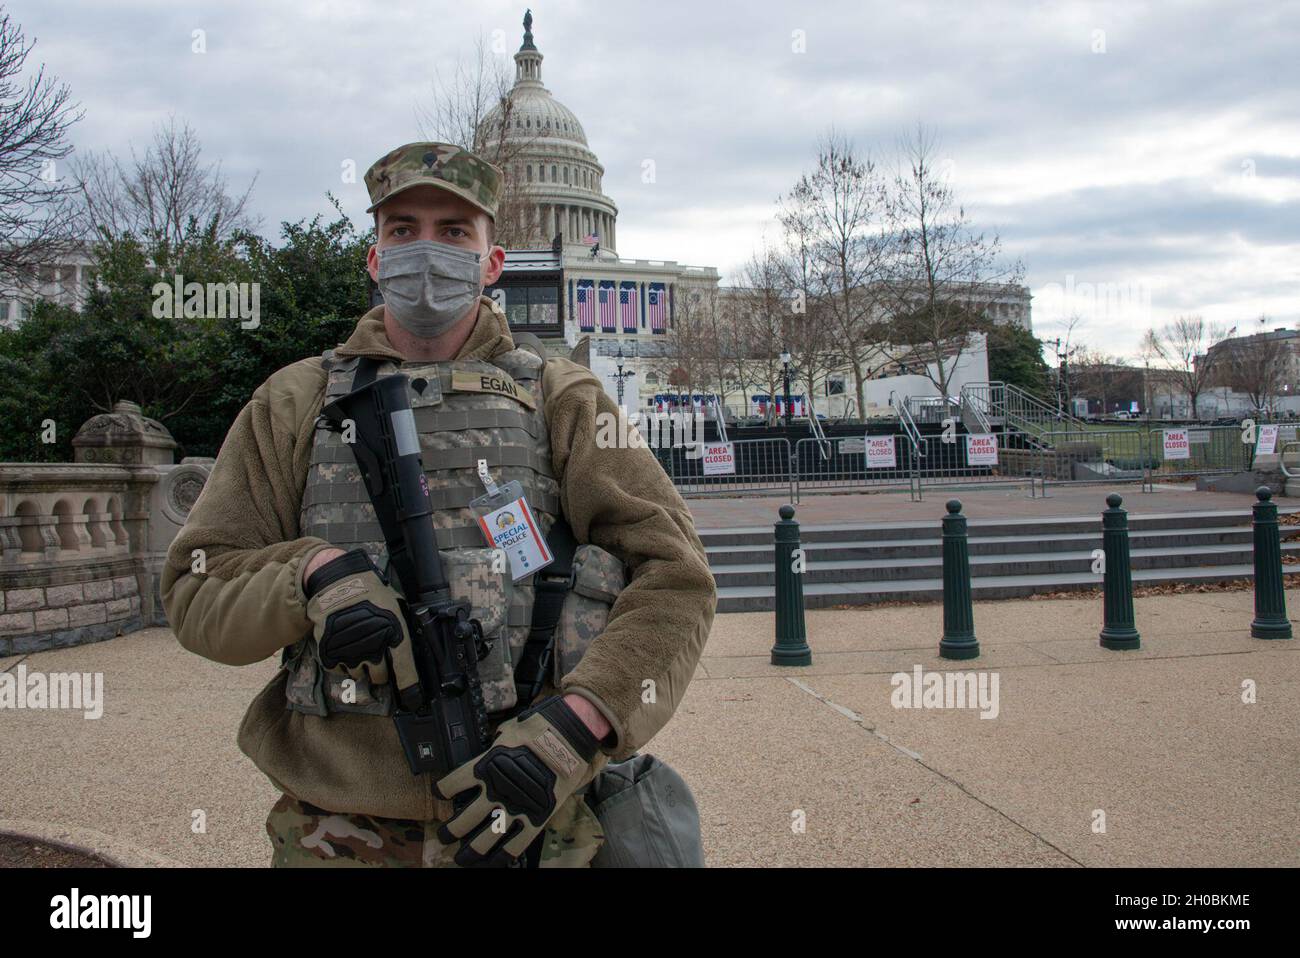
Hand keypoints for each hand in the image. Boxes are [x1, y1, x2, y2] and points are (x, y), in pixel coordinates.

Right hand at [303, 548, 407, 685]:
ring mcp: (351, 654)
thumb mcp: (395, 604)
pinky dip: (342, 664)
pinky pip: (339, 671)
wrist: (337, 583)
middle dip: (380, 673)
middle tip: (376, 659)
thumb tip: (414, 635)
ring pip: (359, 676)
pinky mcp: (330, 655)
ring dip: (361, 668)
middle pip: (380, 678)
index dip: (410, 687)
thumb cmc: (370, 591)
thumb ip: (403, 623)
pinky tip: (344, 648)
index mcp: (394, 635)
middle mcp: (373, 649)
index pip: (405, 669)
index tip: (412, 700)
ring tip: (358, 649)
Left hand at [434, 696, 601, 866]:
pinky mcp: (535, 819)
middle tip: (444, 837)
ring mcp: (515, 808)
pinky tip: (492, 862)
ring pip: (484, 840)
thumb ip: (496, 745)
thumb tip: (494, 746)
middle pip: (462, 821)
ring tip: (461, 858)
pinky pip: (515, 846)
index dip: (442, 791)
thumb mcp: (508, 731)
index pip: (452, 784)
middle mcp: (495, 791)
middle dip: (450, 833)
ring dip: (469, 852)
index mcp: (485, 767)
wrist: (568, 736)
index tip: (440, 794)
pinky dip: (501, 857)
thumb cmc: (539, 728)